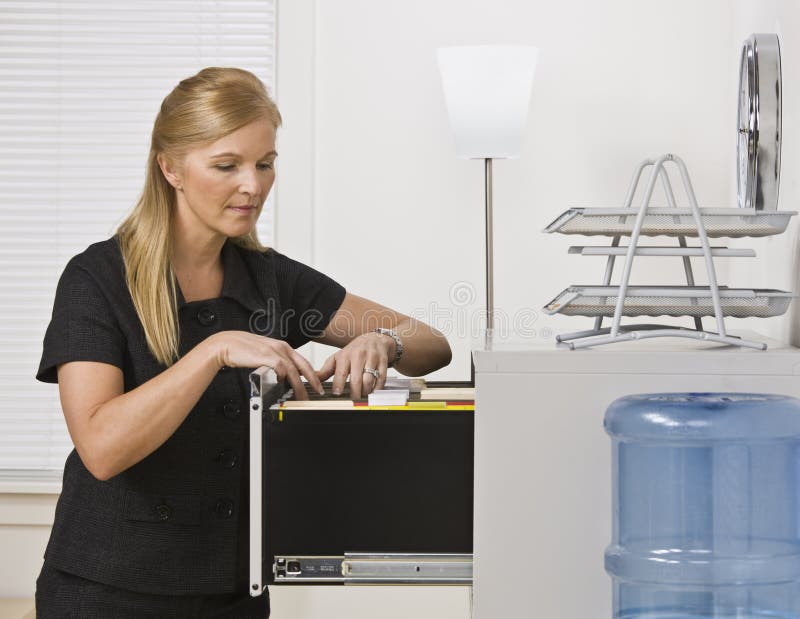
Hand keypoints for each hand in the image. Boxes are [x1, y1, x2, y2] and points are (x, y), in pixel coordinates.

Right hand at [207, 331, 322, 398]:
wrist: (227, 344)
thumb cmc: (243, 350)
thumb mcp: (264, 354)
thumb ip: (275, 362)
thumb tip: (283, 375)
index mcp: (282, 346)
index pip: (302, 361)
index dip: (311, 373)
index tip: (316, 383)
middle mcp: (282, 347)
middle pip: (304, 366)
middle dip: (313, 380)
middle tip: (319, 392)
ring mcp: (275, 351)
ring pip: (294, 371)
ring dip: (300, 386)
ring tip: (302, 398)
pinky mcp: (267, 356)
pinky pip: (281, 370)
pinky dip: (283, 379)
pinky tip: (282, 386)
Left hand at [316, 332, 393, 398]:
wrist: (375, 339)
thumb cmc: (355, 350)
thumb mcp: (338, 357)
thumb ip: (326, 370)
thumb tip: (312, 379)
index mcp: (346, 355)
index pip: (341, 372)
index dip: (338, 384)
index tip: (337, 393)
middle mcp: (359, 356)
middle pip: (357, 379)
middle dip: (354, 393)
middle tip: (353, 399)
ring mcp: (372, 358)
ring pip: (369, 381)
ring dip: (366, 391)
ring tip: (363, 394)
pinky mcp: (383, 362)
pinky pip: (381, 379)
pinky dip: (377, 388)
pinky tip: (373, 390)